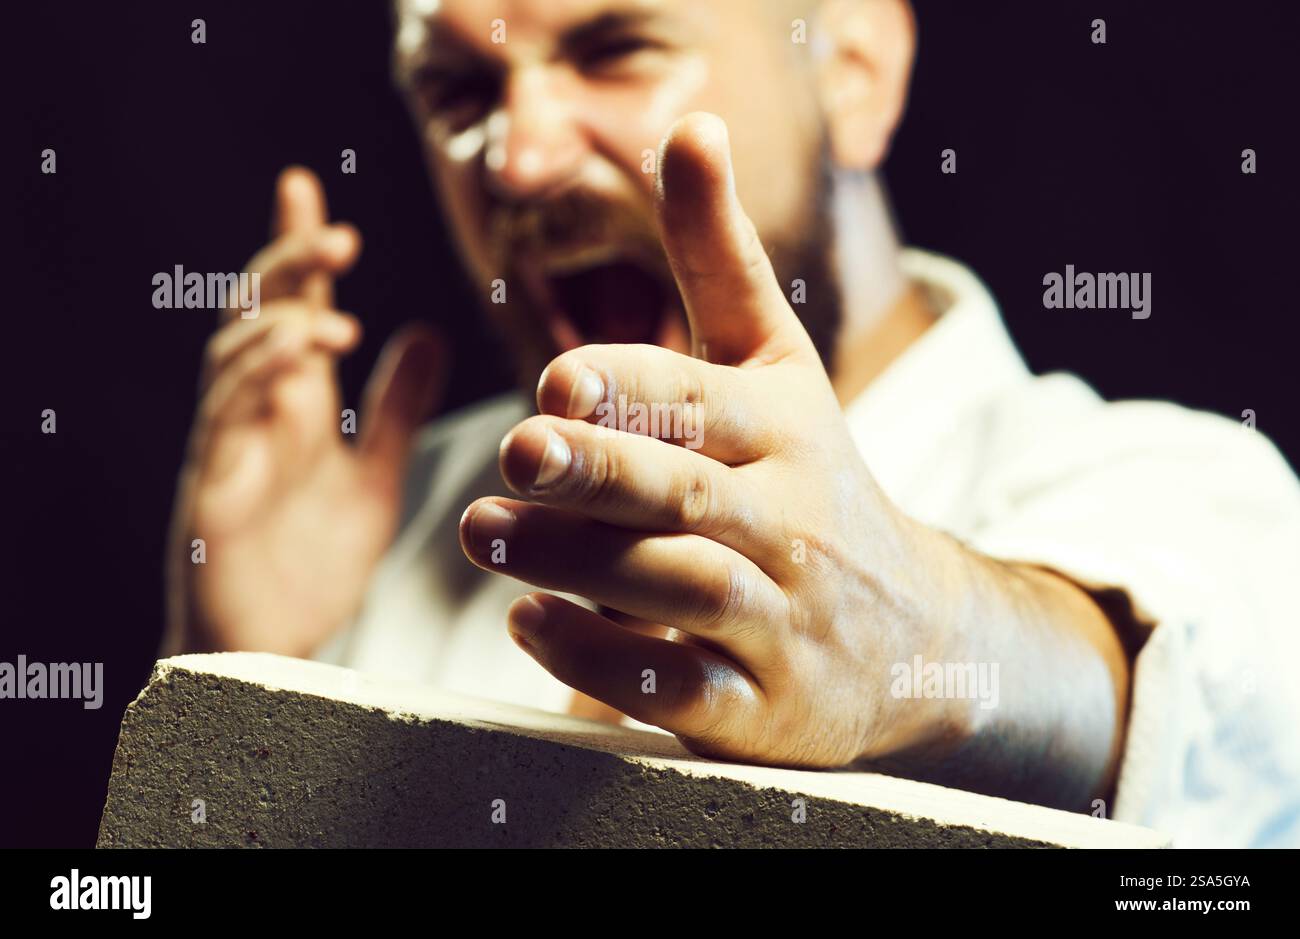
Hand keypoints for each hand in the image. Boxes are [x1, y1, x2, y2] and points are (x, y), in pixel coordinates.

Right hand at [167, 167, 443, 657]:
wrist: (276, 654)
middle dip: (283, 263)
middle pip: (256, 315)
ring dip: (276, 325)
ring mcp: (229, 450)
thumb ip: (397, 408)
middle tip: (329, 227)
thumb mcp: (376, 476)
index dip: (296, 248)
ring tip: (329, 312)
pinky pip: (221, 422)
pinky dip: (255, 383)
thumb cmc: (312, 565)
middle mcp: (258, 416)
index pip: (295, 308)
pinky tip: (296, 363)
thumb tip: (428, 330)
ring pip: (231, 359)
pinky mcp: (212, 493)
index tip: (303, 183)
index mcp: (296, 408)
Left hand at [461, 114, 1125, 796]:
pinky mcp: (758, 704)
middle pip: (690, 494)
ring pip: (681, 589)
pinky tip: (530, 623)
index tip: (558, 383)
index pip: (706, 401)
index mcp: (784, 429)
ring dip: (578, 564)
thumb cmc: (813, 478)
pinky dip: (602, 658)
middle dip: (601, 474)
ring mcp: (777, 617)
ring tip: (483, 533)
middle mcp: (787, 519)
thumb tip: (689, 124)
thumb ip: (719, 256)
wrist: (914, 629)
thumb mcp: (778, 364)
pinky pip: (680, 688)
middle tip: (515, 452)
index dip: (634, 390)